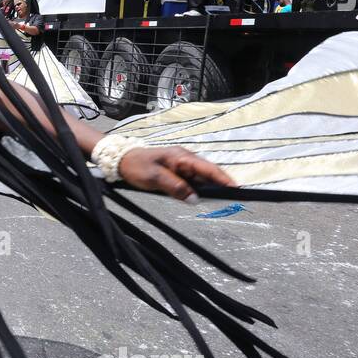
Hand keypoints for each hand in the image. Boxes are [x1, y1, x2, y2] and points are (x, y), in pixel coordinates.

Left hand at [117, 146, 234, 200]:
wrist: (121, 160)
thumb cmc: (137, 166)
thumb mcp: (154, 178)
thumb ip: (176, 187)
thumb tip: (195, 198)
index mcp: (182, 157)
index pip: (208, 168)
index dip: (223, 178)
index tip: (236, 188)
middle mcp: (185, 160)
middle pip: (208, 173)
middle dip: (221, 185)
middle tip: (234, 198)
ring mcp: (182, 166)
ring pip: (201, 178)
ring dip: (210, 188)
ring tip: (223, 200)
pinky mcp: (177, 173)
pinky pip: (192, 181)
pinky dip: (199, 189)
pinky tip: (203, 197)